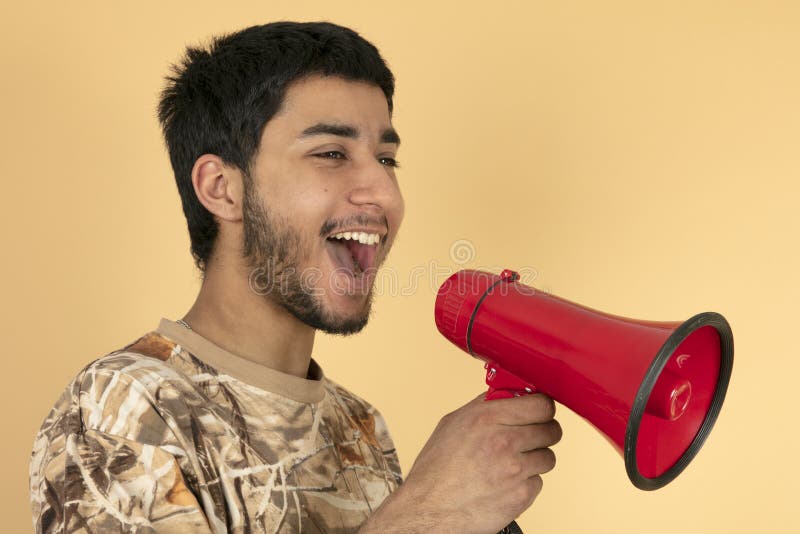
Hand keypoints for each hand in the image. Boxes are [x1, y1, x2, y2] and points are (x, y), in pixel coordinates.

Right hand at [361, 392, 561, 532]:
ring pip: (548, 457)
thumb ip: (484, 406)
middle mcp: (504, 441)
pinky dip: (525, 482)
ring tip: (511, 462)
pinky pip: (538, 482)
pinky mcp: (521, 495)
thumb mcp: (453, 423)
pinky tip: (505, 482)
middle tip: (529, 436)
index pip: (541, 404)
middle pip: (552, 430)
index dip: (542, 408)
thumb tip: (507, 396)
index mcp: (487, 418)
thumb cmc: (435, 469)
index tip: (539, 411)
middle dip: (542, 432)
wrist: (428, 509)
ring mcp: (515, 470)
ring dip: (535, 459)